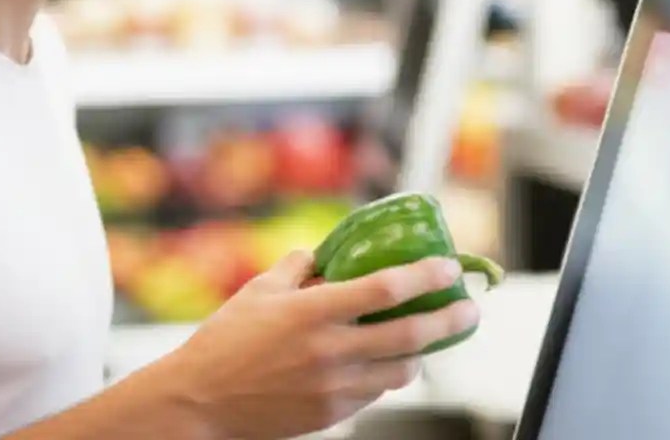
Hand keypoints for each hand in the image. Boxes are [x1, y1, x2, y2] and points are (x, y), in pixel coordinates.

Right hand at [166, 250, 478, 439]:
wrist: (199, 402)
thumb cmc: (224, 342)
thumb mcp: (258, 292)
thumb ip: (297, 269)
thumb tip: (321, 255)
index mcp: (313, 312)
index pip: (385, 289)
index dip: (424, 276)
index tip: (447, 268)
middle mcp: (329, 350)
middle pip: (409, 336)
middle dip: (449, 321)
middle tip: (469, 310)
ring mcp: (333, 387)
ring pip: (400, 371)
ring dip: (421, 353)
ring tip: (429, 339)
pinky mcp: (331, 414)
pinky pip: (374, 392)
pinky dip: (386, 376)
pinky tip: (383, 363)